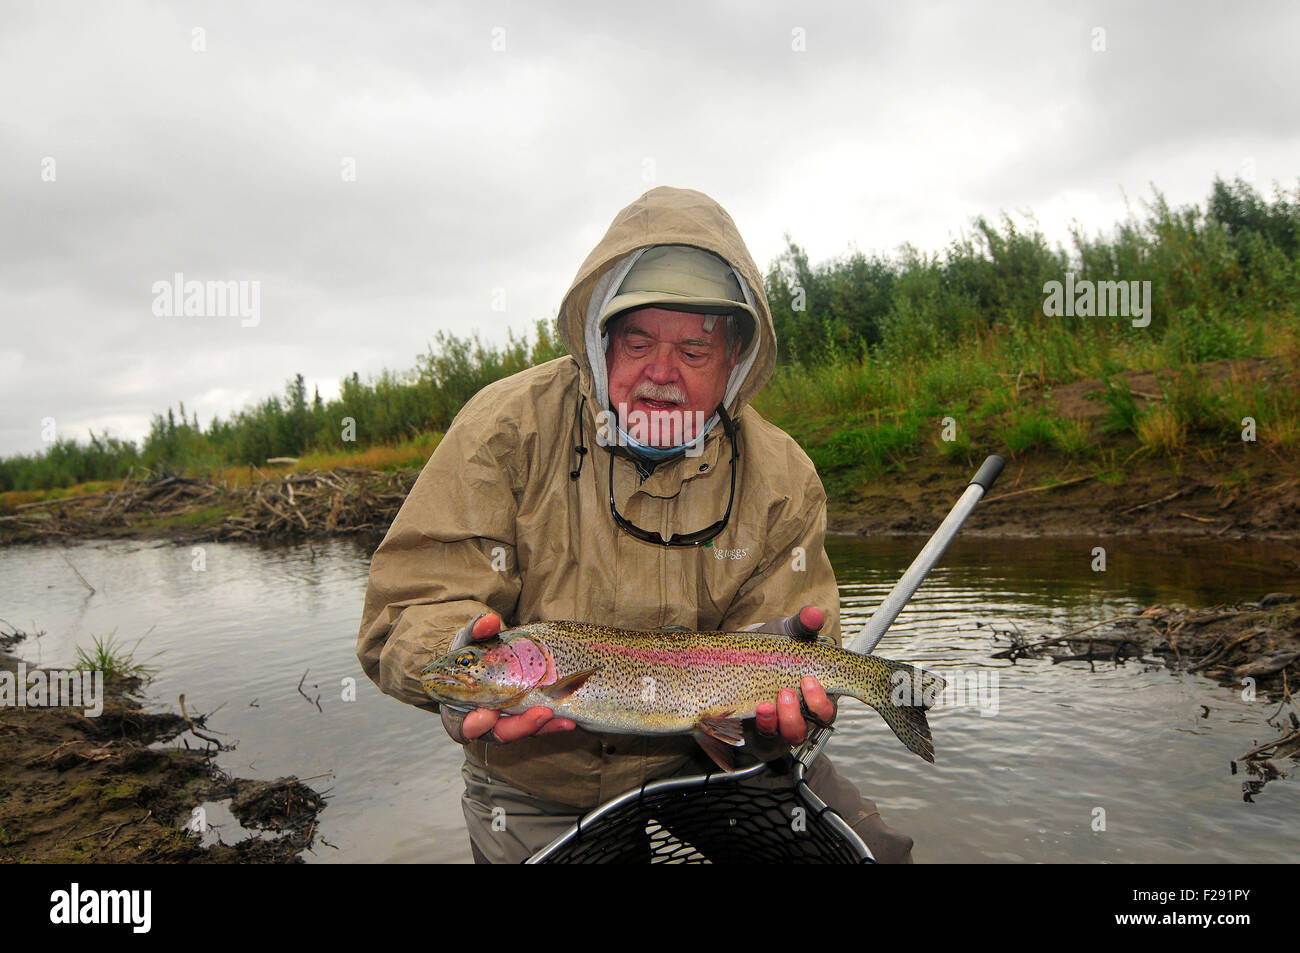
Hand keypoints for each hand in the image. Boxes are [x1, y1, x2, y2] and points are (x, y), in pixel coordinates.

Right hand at [439, 613, 576, 742]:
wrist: (486, 660)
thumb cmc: (471, 652)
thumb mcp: (470, 640)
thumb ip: (477, 630)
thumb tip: (489, 621)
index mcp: (459, 710)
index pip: (464, 727)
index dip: (474, 725)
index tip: (487, 715)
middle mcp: (481, 724)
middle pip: (498, 733)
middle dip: (519, 726)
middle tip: (541, 713)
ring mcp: (504, 724)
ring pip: (521, 732)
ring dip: (541, 726)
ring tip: (559, 715)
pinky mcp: (522, 721)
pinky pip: (536, 727)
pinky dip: (551, 724)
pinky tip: (568, 719)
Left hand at [750, 606, 836, 750]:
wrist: (740, 663)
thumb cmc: (772, 650)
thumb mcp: (787, 634)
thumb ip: (801, 625)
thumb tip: (814, 613)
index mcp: (817, 692)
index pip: (828, 705)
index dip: (821, 700)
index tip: (808, 680)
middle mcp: (806, 713)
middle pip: (814, 723)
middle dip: (802, 711)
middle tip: (787, 692)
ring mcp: (785, 725)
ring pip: (792, 734)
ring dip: (782, 721)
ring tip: (767, 705)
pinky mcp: (764, 733)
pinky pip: (767, 736)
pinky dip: (763, 724)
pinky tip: (756, 710)